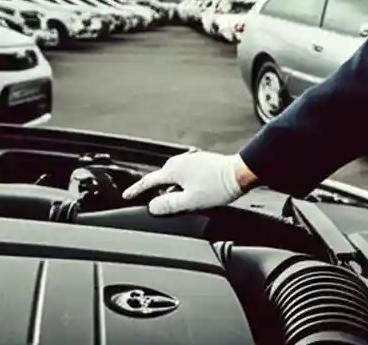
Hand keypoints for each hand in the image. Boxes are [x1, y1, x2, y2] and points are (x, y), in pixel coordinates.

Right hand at [121, 151, 257, 215]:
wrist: (240, 172)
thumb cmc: (218, 186)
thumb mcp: (190, 201)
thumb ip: (169, 205)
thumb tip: (152, 207)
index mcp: (174, 169)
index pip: (149, 181)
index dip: (136, 190)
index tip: (127, 195)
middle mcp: (180, 161)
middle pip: (162, 178)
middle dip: (158, 191)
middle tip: (159, 205)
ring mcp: (191, 160)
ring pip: (175, 176)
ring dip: (173, 188)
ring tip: (182, 201)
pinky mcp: (201, 162)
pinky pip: (185, 174)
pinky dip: (184, 184)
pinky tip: (194, 192)